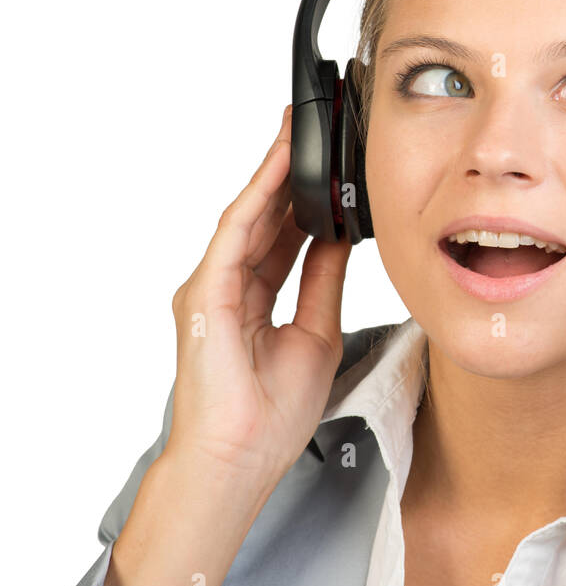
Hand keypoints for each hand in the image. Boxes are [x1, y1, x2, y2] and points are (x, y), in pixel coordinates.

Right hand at [168, 104, 352, 481]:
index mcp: (254, 298)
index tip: (332, 166)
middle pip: (264, 215)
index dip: (306, 197)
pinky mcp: (203, 291)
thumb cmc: (271, 414)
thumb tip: (341, 240)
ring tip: (298, 131)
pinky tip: (279, 168)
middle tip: (314, 128)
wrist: (240, 458)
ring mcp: (210, 286)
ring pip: (248, 214)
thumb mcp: (316, 332)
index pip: (284, 234)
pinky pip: (235, 232)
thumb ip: (323, 282)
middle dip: (288, 171)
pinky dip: (259, 197)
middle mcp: (227, 285)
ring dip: (274, 171)